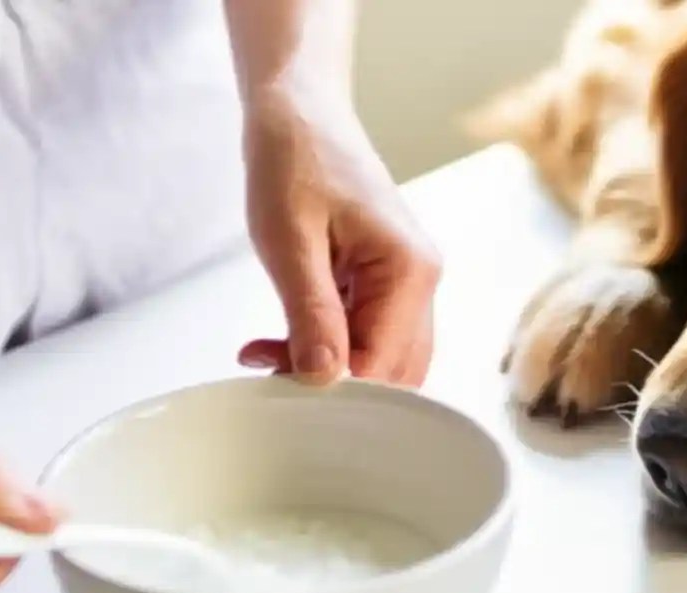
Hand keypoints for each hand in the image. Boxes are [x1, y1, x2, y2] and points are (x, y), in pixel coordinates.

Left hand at [236, 89, 440, 386]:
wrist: (299, 111)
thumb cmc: (295, 160)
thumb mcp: (290, 242)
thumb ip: (311, 313)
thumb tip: (326, 378)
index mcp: (410, 270)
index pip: (383, 363)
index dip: (335, 387)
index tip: (277, 383)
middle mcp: (421, 280)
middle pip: (393, 371)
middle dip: (333, 383)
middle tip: (267, 368)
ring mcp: (407, 282)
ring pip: (378, 358)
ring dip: (326, 367)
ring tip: (265, 352)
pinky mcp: (384, 282)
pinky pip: (364, 334)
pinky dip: (325, 345)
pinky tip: (279, 340)